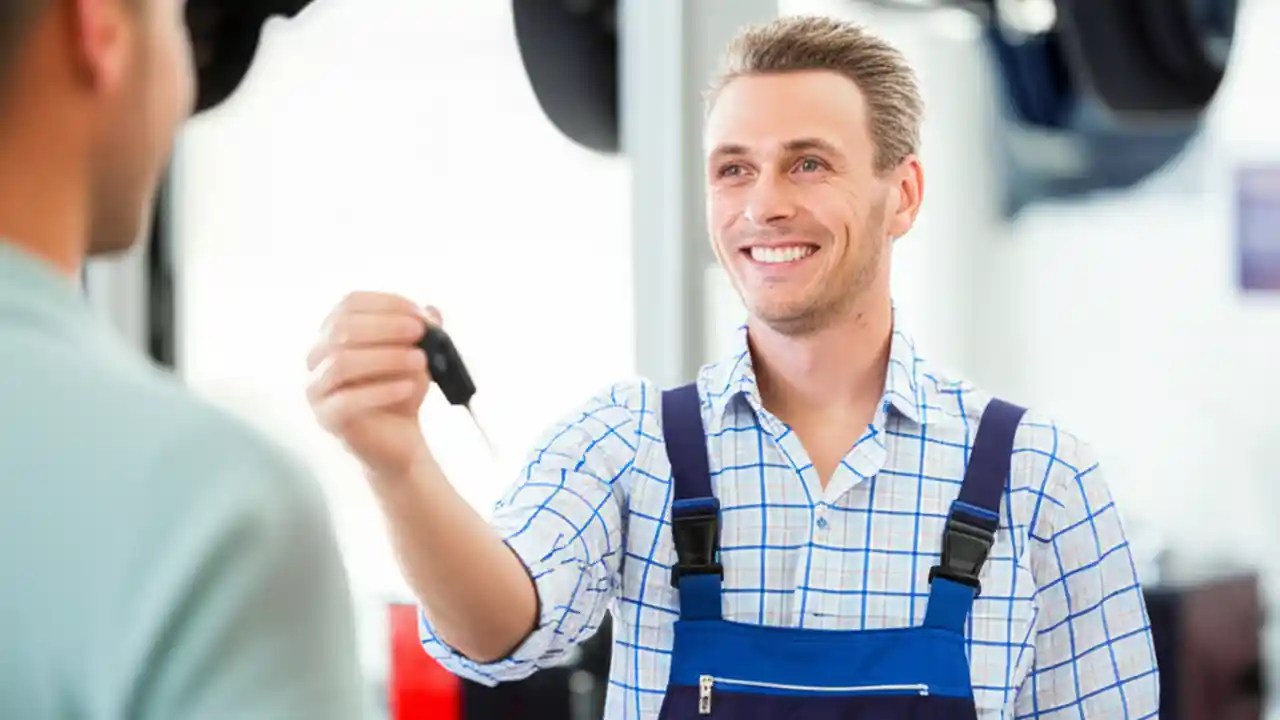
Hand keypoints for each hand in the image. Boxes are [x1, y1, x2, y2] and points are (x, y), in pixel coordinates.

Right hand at [306, 292, 439, 478]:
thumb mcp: (417, 354)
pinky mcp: (326, 417)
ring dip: (386, 357)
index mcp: (335, 332)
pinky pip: (346, 401)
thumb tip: (432, 312)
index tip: (418, 313)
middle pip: (342, 330)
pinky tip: (407, 388)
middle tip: (420, 332)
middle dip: (386, 327)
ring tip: (420, 360)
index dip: (385, 303)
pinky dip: (380, 391)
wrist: (399, 438)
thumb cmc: (400, 389)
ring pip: (341, 363)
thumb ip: (423, 332)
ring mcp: (317, 388)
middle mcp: (318, 356)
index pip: (350, 305)